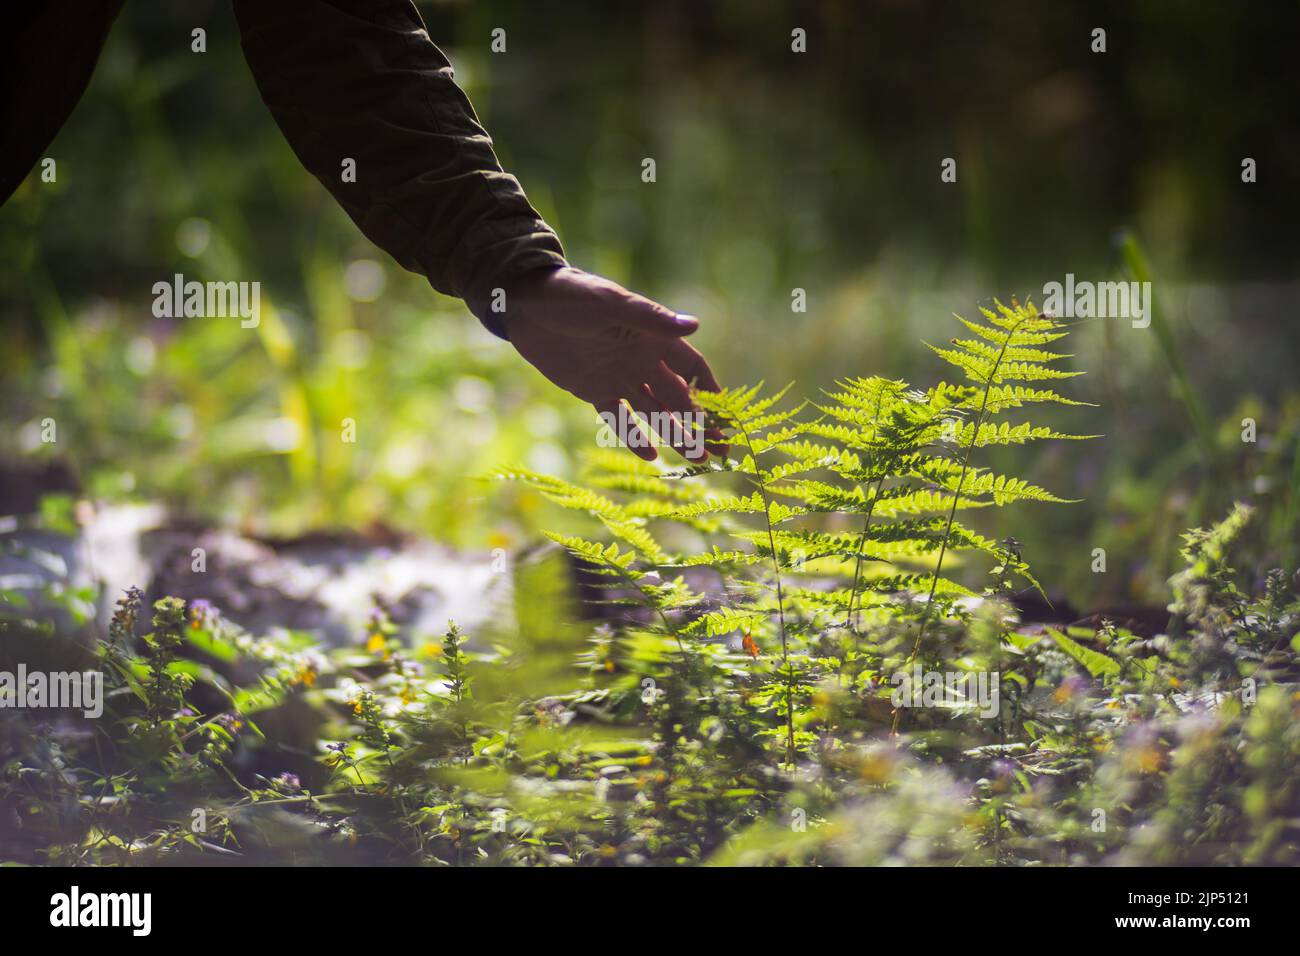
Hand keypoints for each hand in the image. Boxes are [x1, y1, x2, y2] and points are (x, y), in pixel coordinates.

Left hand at [499, 267, 726, 461]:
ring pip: (655, 412)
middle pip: (680, 398)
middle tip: (722, 451)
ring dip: (677, 434)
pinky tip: (653, 457)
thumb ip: (650, 318)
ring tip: (698, 460)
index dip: (712, 391)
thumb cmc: (572, 295)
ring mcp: (619, 377)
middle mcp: (642, 360)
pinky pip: (619, 419)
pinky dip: (635, 437)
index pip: (693, 369)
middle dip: (702, 423)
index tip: (729, 417)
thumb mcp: (611, 304)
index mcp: (653, 337)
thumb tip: (694, 324)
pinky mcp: (593, 390)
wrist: (525, 304)